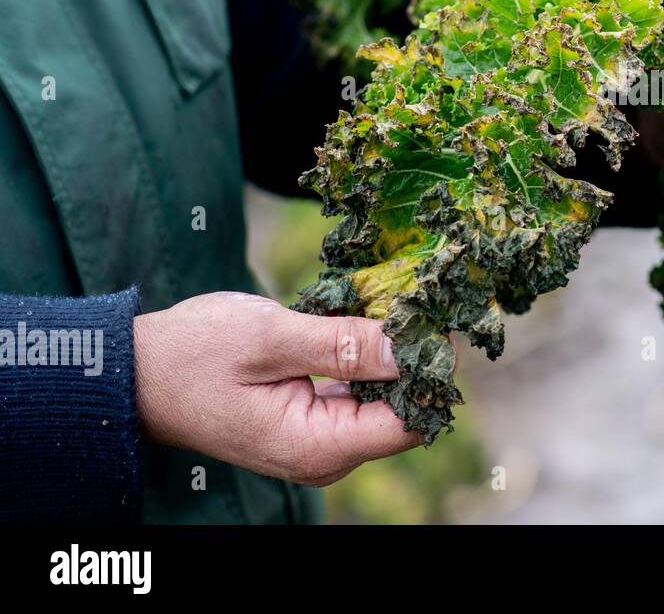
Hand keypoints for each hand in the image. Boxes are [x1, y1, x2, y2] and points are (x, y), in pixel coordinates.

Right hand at [134, 292, 420, 486]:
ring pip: (383, 400)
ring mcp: (320, 442)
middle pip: (402, 412)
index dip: (428, 372)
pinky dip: (366, 359)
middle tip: (412, 301)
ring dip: (389, 355)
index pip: (409, 422)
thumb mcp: (272, 338)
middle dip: (410, 359)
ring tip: (389, 304)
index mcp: (317, 447)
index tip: (431, 320)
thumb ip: (344, 346)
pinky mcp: (313, 421)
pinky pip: (358, 393)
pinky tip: (362, 322)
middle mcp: (325, 456)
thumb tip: (407, 347)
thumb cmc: (193, 354)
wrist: (137, 372)